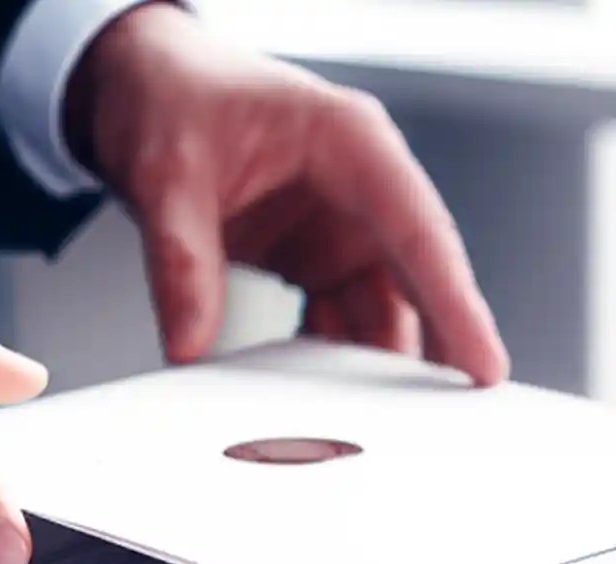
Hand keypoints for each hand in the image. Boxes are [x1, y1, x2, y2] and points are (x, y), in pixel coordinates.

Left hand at [68, 4, 508, 383]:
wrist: (134, 86)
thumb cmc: (168, 96)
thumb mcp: (165, 172)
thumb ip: (181, 258)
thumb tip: (190, 341)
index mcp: (347, 140)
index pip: (417, 228)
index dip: (454, 300)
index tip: (481, 364)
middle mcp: (355, 187)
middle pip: (411, 279)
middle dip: (426, 349)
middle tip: (438, 425)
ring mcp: (335, 226)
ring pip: (374, 309)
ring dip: (365, 366)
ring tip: (359, 425)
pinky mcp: (308, 257)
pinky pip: (332, 319)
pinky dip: (323, 359)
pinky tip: (308, 395)